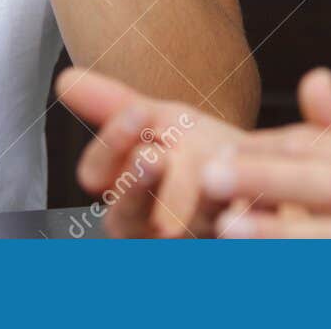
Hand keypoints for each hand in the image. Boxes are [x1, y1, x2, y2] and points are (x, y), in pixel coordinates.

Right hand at [58, 67, 242, 237]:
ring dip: (188, 205)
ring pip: (176, 232)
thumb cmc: (203, 152)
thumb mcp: (162, 123)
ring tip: (202, 176)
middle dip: (138, 184)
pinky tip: (247, 201)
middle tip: (153, 157)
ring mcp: (184, 245)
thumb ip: (115, 106)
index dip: (112, 146)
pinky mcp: (226, 252)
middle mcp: (145, 226)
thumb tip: (63, 78)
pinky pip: (226, 245)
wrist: (266, 182)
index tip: (137, 113)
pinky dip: (236, 224)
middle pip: (125, 214)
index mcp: (124, 190)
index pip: (97, 173)